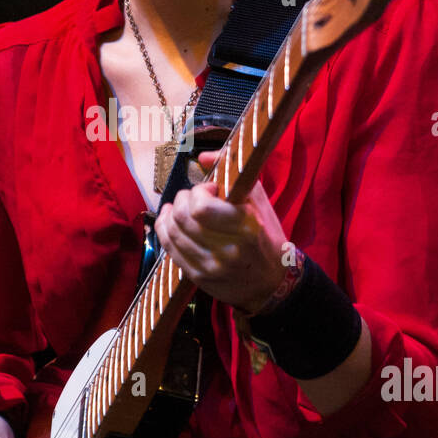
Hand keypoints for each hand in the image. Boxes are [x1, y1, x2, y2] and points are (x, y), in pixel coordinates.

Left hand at [154, 148, 290, 314]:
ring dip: (170, 214)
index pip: (201, 208)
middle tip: (192, 197)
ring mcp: (212, 267)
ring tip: (178, 207)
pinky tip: (170, 222)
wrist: (272, 281)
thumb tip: (203, 156)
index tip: (210, 189)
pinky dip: (165, 232)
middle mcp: (228, 250)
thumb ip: (233, 172)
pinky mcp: (199, 278)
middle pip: (182, 218)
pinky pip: (170, 250)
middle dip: (182, 200)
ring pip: (172, 233)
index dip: (198, 192)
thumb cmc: (265, 234)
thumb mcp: (258, 200)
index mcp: (246, 227)